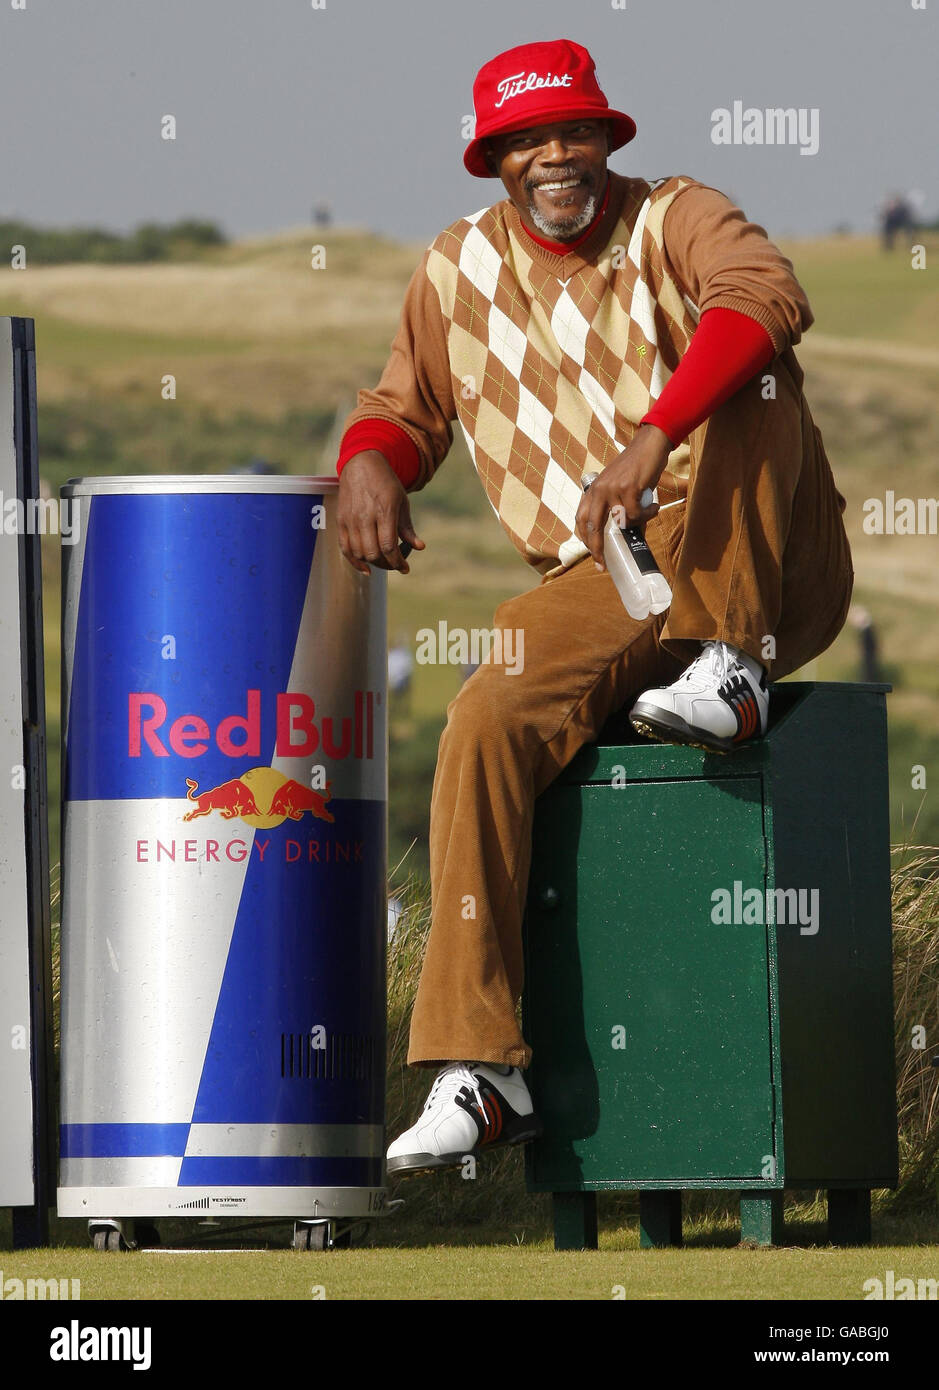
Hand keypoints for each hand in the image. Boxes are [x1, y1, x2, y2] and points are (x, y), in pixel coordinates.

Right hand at [336, 450, 425, 574]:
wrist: (361, 464)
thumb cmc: (385, 484)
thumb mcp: (402, 502)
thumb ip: (407, 527)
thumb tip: (419, 547)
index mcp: (384, 511)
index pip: (388, 546)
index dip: (397, 562)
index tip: (404, 568)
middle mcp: (365, 516)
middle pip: (373, 553)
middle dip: (386, 564)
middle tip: (394, 563)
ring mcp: (350, 519)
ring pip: (359, 553)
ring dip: (372, 563)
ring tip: (382, 561)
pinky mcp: (341, 521)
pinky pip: (345, 548)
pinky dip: (355, 562)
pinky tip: (365, 568)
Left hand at [574, 424, 672, 568]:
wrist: (649, 445)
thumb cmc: (637, 469)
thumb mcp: (619, 487)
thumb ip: (616, 507)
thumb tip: (625, 535)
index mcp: (593, 491)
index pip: (581, 519)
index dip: (585, 540)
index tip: (593, 556)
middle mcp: (598, 490)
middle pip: (591, 526)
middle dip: (595, 549)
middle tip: (601, 564)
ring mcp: (612, 489)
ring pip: (620, 522)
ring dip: (637, 523)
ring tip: (648, 513)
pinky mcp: (628, 487)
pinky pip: (635, 514)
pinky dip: (647, 514)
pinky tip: (654, 506)